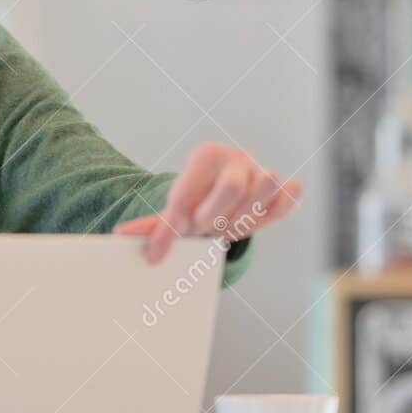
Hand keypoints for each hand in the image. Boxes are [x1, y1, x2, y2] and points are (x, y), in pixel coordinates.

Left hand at [112, 142, 300, 263]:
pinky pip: (290, 196)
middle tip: (204, 227)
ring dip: (242, 218)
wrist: (230, 185)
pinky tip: (267, 212)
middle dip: (213, 216)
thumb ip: (155, 223)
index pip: (183, 196)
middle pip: (230, 187)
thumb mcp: (177, 206)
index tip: (157, 257)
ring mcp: (261, 173)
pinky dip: (284, 205)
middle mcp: (236, 159)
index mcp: (205, 156)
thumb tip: (121, 235)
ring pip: (261, 191)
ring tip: (228, 224)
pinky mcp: (282, 189)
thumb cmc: (199, 198)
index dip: (170, 230)